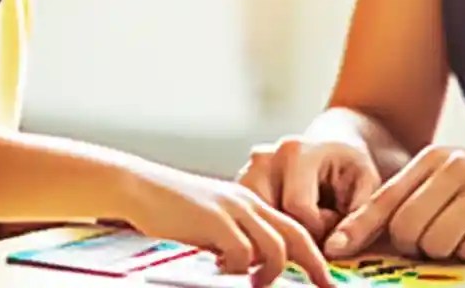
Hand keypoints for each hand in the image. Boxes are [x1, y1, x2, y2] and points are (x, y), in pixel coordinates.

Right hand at [123, 164, 335, 286]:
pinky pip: (241, 251)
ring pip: (274, 246)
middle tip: (325, 287)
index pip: (293, 228)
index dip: (313, 254)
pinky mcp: (213, 219)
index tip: (324, 278)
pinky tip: (223, 270)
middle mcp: (247, 203)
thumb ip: (234, 238)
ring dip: (272, 272)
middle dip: (314, 265)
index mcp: (250, 203)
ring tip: (258, 284)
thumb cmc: (172, 208)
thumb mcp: (211, 220)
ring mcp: (231, 210)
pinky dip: (240, 268)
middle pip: (295, 235)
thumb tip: (250, 265)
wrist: (139, 187)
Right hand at [237, 136, 382, 242]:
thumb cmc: (350, 165)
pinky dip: (268, 228)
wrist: (329, 143)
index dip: (320, 227)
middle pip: (272, 216)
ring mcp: (247, 170)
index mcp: (295, 151)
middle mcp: (264, 157)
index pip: (298, 208)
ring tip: (304, 220)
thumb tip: (333, 250)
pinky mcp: (239, 185)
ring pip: (255, 221)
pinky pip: (249, 219)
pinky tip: (289, 221)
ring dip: (280, 231)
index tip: (334, 222)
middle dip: (297, 231)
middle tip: (320, 223)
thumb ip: (358, 218)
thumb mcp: (367, 185)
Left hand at [324, 146, 464, 262]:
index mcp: (436, 159)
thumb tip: (360, 232)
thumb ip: (414, 199)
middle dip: (414, 248)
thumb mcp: (455, 180)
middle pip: (406, 228)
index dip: (358, 228)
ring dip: (448, 253)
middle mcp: (457, 167)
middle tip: (437, 244)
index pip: (385, 199)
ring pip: (436, 244)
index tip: (336, 248)